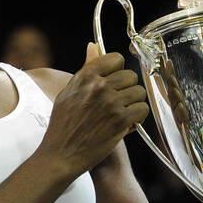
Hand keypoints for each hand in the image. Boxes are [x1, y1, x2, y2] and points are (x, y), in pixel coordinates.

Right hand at [37, 43, 149, 177]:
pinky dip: (137, 119)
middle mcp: (98, 86)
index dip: (118, 72)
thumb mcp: (68, 93)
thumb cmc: (62, 126)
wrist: (60, 155)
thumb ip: (85, 70)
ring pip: (139, 93)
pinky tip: (125, 125)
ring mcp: (110, 102)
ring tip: (120, 115)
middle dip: (127, 90)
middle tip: (117, 104)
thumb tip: (93, 46)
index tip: (113, 84)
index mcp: (84, 77)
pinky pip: (142, 109)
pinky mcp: (121, 120)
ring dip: (133, 105)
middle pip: (130, 76)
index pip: (116, 59)